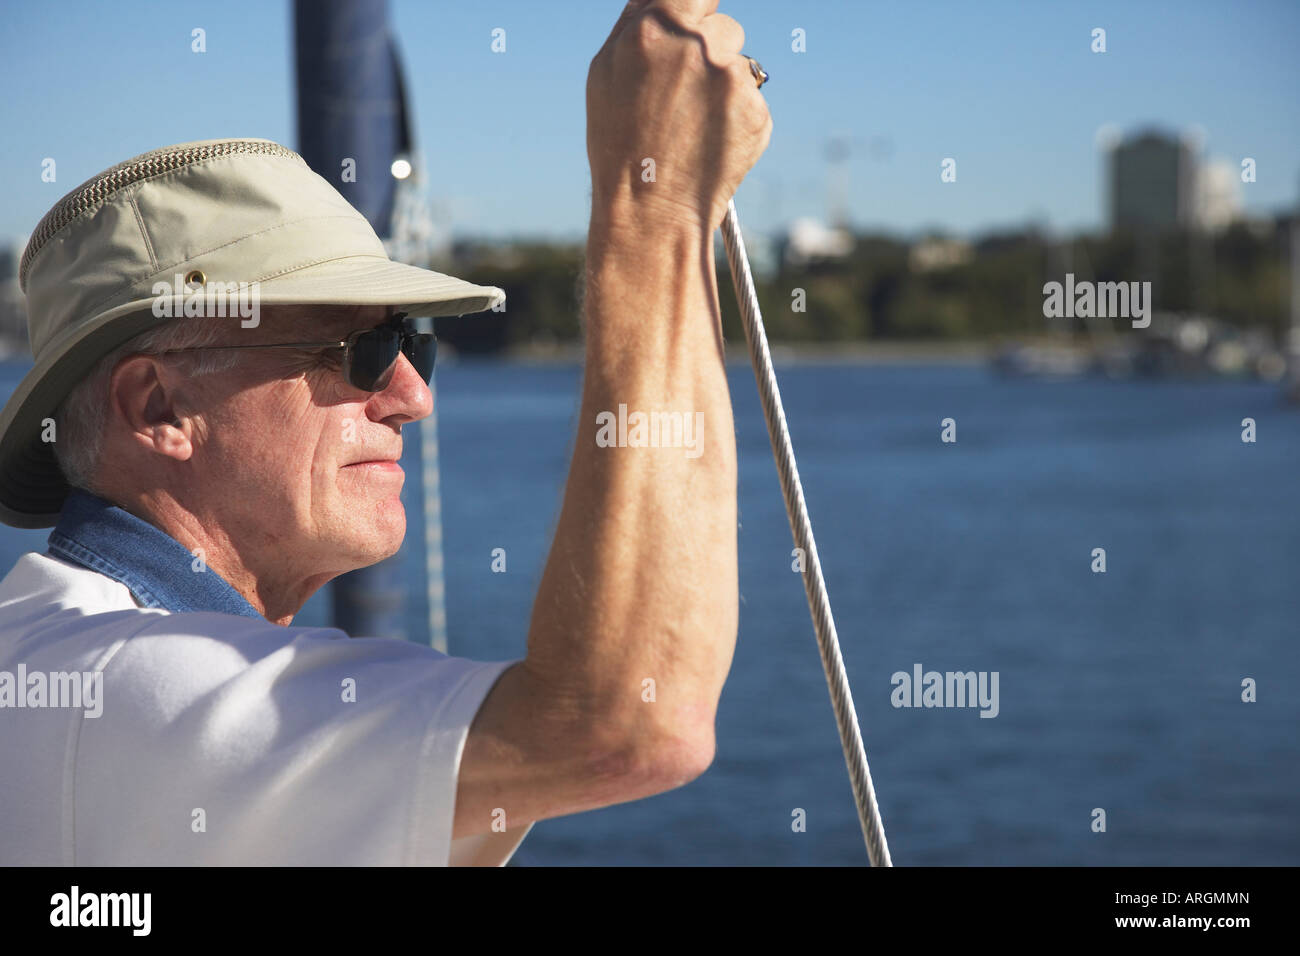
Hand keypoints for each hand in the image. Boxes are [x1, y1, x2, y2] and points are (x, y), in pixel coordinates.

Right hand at [586, 0, 772, 234]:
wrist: (650, 210)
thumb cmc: (619, 143)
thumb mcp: (605, 74)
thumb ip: (636, 24)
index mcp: (656, 28)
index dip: (699, 10)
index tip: (699, 23)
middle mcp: (698, 46)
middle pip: (725, 28)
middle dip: (712, 54)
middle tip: (685, 98)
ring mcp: (732, 79)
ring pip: (742, 65)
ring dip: (726, 87)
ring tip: (694, 126)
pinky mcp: (757, 111)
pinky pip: (753, 102)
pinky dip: (738, 120)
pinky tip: (710, 144)